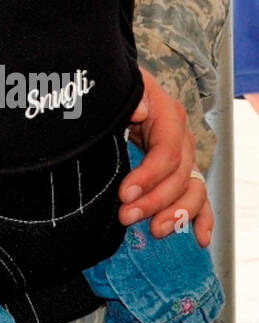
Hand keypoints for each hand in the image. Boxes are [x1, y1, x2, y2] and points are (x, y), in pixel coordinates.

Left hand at [120, 67, 212, 245]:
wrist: (123, 88)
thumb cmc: (121, 88)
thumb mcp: (123, 85)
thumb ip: (130, 97)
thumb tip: (140, 111)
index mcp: (169, 115)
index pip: (166, 152)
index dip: (148, 176)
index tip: (124, 194)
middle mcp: (183, 138)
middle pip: (179, 176)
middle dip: (154, 201)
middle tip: (126, 216)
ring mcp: (186, 155)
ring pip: (192, 190)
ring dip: (176, 214)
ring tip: (155, 230)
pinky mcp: (182, 170)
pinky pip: (198, 196)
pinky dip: (202, 217)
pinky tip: (201, 237)